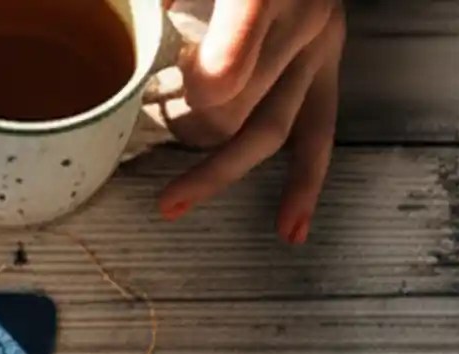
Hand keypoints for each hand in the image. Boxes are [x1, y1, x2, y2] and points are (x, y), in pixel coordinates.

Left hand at [160, 0, 345, 243]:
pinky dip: (304, 187)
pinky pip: (319, 138)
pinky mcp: (329, 71)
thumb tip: (129, 16)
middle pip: (238, 100)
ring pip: (270, 129)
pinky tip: (289, 227)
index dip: (209, 80)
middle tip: (137, 136)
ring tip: (171, 203)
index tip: (178, 96)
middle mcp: (301, 22)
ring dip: (217, 169)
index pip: (240, 46)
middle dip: (182, 124)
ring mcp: (319, 51)